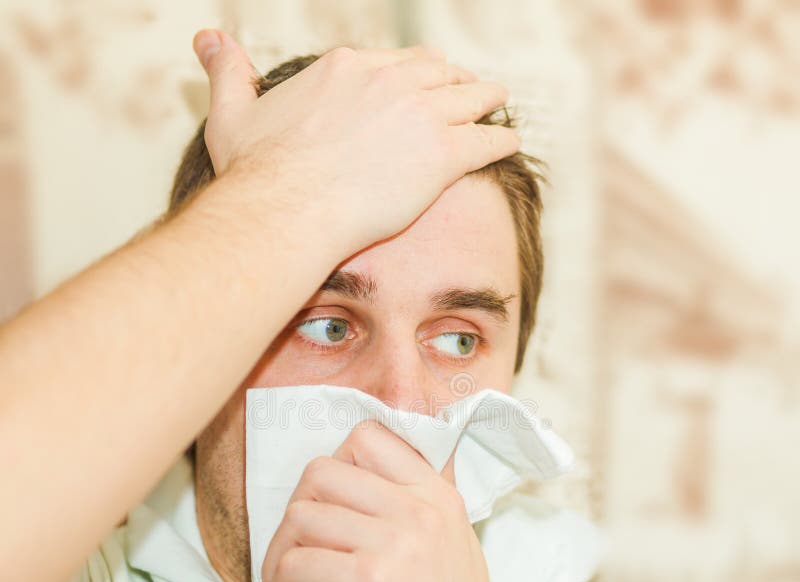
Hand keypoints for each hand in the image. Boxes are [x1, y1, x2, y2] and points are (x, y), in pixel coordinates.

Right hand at [192, 29, 519, 258]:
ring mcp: (420, 114)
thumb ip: (228, 73)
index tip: (423, 80)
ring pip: (470, 97)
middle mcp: (389, 81)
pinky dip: (502, 139)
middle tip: (469, 89)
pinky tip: (511, 141)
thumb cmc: (257, 171)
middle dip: (455, 79)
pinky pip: (486, 139)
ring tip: (498, 103)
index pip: (393, 61)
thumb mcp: (232, 113)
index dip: (413, 71)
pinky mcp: (442, 154)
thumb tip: (206, 39)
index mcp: (347, 69)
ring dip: (487, 98)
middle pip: (437, 72)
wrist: (288, 208)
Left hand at [261, 421, 498, 581]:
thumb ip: (421, 510)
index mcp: (439, 497)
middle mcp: (421, 510)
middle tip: (299, 550)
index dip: (333, 465)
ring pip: (301, 514)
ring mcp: (397, 542)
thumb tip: (372, 482)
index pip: (369, 438)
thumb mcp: (454, 552)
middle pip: (322, 471)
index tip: (327, 507)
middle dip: (296, 510)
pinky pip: (295, 562)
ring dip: (279, 553)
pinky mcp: (369, 581)